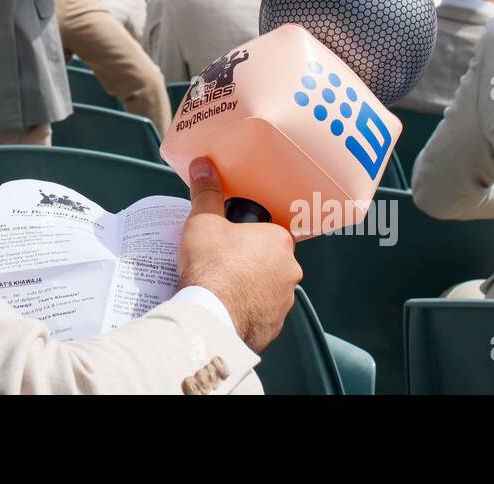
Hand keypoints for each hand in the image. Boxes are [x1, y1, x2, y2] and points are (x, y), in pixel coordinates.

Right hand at [177, 157, 301, 351]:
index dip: (249, 234)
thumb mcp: (203, 221)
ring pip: (268, 288)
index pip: (270, 232)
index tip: (232, 239)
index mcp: (279, 241)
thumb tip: (203, 167)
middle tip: (223, 262)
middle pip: (270, 260)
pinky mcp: (273, 327)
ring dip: (251, 287)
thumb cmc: (211, 266)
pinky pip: (261, 313)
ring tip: (222, 287)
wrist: (210, 315)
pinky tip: (227, 308)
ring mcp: (284, 302)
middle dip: (251, 261)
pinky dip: (247, 310)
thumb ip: (206, 193)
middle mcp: (290, 271)